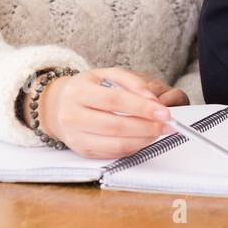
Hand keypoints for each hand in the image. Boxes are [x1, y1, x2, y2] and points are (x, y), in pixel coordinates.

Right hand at [37, 67, 175, 159]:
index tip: (164, 111)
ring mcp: (76, 137)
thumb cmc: (88, 88)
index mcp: (78, 92)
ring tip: (159, 131)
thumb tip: (153, 99)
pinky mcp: (83, 152)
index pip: (114, 101)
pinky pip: (112, 153)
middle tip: (168, 124)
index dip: (141, 107)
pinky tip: (144, 139)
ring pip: (115, 144)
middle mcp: (72, 116)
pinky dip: (133, 148)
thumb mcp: (106, 74)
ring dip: (143, 140)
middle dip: (146, 127)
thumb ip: (131, 81)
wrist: (59, 106)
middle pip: (115, 125)